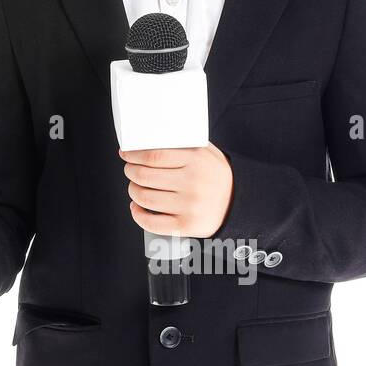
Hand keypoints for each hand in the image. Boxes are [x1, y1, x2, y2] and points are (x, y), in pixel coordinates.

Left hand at [119, 143, 233, 238]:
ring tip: (135, 187)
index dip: (133, 155)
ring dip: (133, 191)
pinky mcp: (187, 226)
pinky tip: (137, 207)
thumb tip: (147, 140)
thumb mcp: (205, 152)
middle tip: (130, 170)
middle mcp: (193, 183)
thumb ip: (181, 144)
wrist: (241, 201)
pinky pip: (152, 223)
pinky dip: (138, 215)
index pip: (153, 155)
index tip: (125, 155)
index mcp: (196, 160)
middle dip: (130, 172)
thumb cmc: (216, 174)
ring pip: (145, 197)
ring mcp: (190, 206)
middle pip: (144, 176)